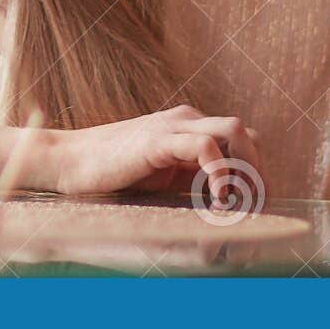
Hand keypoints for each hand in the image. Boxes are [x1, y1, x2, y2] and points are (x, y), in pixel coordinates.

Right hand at [51, 103, 263, 206]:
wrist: (71, 161)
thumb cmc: (113, 172)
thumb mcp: (164, 177)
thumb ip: (193, 180)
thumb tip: (228, 205)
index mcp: (189, 128)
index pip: (243, 139)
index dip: (256, 171)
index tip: (256, 206)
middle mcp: (187, 120)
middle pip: (246, 134)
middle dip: (258, 172)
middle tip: (255, 208)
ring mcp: (173, 126)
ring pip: (234, 130)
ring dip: (246, 168)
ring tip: (238, 202)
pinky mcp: (159, 139)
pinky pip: (205, 145)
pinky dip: (220, 171)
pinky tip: (218, 198)